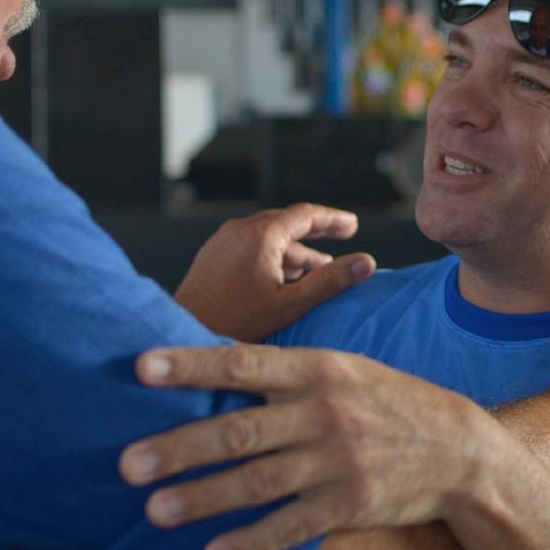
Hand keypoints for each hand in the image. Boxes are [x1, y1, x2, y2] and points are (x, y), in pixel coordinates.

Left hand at [118, 346, 502, 549]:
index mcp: (318, 370)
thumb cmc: (387, 404)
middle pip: (239, 431)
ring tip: (154, 510)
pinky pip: (291, 528)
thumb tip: (209, 363)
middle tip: (126, 462)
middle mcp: (324, 413)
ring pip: (258, 482)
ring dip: (202, 499)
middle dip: (179, 448)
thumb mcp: (344, 371)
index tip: (140, 368)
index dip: (191, 366)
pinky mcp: (351, 506)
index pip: (243, 365)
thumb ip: (284, 373)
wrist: (460, 450)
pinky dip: (250, 544)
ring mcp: (338, 462)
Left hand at [172, 203, 375, 341]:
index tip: (352, 225)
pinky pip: (250, 249)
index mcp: (260, 235)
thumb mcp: (291, 303)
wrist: (182, 335)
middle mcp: (239, 230)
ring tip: (319, 270)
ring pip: (268, 239)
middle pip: (287, 223)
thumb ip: (330, 281)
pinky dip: (273, 259)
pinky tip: (285, 280)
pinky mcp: (213, 257)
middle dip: (316, 234)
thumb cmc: (235, 323)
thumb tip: (366, 262)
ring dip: (295, 253)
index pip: (305, 214)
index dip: (333, 219)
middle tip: (342, 240)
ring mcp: (222, 242)